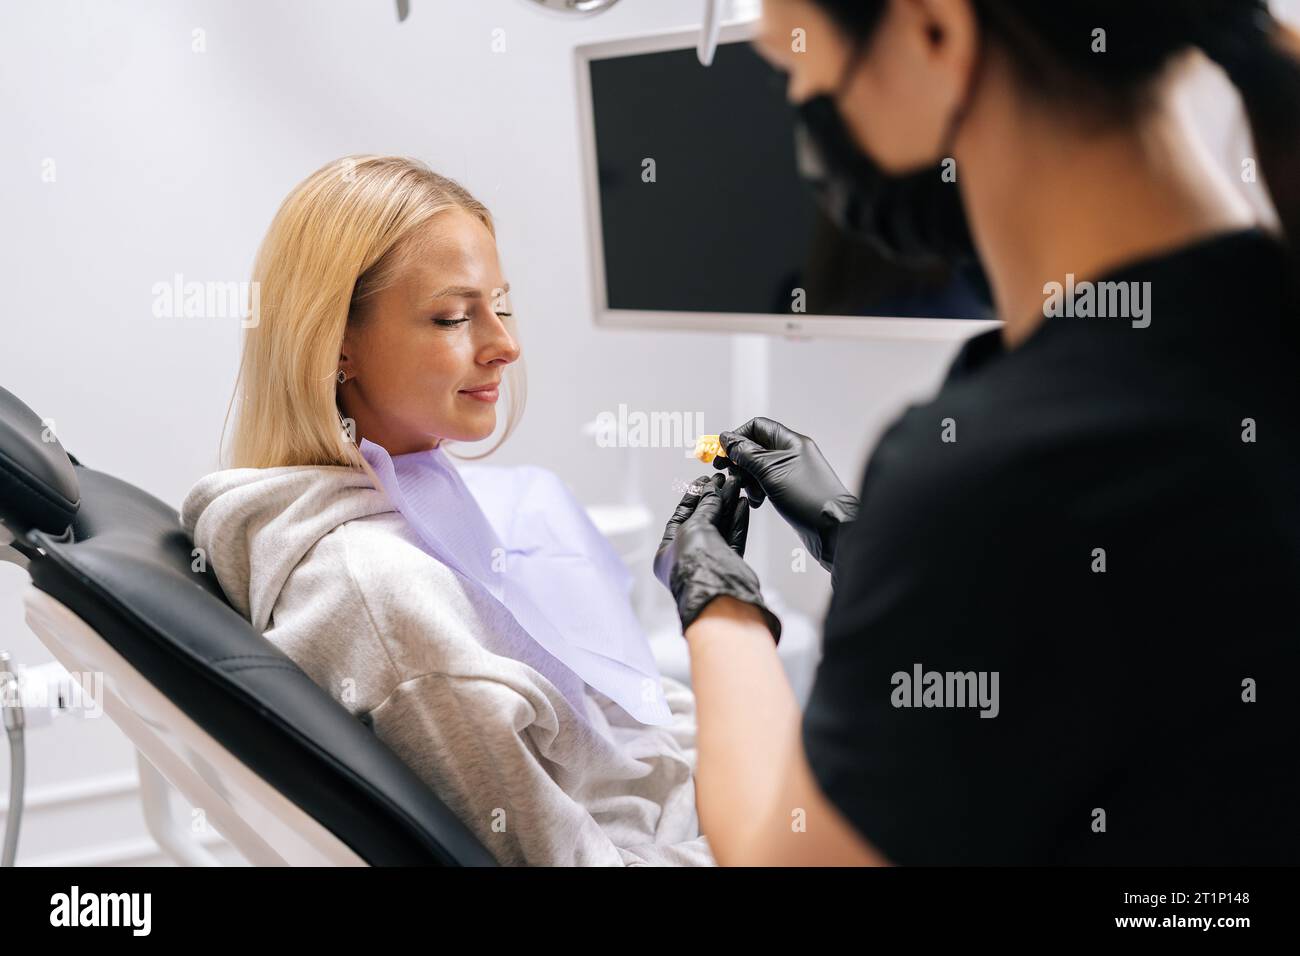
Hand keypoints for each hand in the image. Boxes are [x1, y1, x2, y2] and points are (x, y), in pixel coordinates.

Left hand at [654, 472, 780, 641]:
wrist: (719, 597)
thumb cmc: (695, 567)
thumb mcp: (693, 528)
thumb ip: (704, 507)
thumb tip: (712, 490)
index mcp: (667, 552)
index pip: (680, 516)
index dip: (693, 496)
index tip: (705, 479)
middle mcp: (686, 557)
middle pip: (702, 520)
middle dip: (714, 498)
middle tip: (725, 479)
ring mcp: (709, 562)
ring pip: (720, 527)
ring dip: (728, 506)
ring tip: (737, 486)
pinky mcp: (729, 565)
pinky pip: (733, 538)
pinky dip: (738, 521)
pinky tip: (743, 504)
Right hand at [715, 417, 858, 572]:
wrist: (833, 527)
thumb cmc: (808, 497)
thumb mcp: (770, 472)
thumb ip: (746, 454)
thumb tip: (726, 439)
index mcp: (790, 442)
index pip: (757, 427)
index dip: (737, 437)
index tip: (723, 454)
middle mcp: (791, 453)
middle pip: (756, 447)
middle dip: (740, 461)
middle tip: (728, 473)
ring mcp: (791, 472)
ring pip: (759, 467)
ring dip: (748, 478)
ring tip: (748, 491)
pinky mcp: (791, 489)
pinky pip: (767, 483)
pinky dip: (758, 490)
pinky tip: (757, 501)